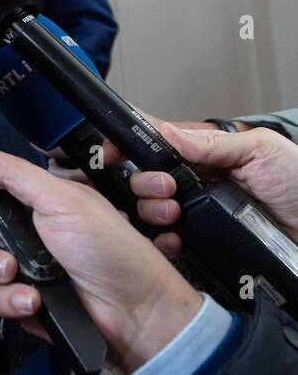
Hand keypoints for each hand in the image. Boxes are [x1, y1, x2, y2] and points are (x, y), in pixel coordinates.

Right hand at [0, 139, 200, 374]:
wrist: (135, 313)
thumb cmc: (112, 251)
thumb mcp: (63, 200)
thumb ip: (14, 174)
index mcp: (31, 203)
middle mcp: (20, 234)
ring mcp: (18, 269)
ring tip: (14, 272)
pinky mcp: (18, 302)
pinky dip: (6, 299)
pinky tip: (30, 299)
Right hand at [126, 120, 297, 243]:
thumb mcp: (262, 150)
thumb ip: (213, 143)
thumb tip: (168, 132)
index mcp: (204, 153)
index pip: (155, 141)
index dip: (127, 144)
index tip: (113, 152)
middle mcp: (194, 181)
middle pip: (143, 177)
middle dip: (143, 182)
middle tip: (165, 187)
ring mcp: (195, 211)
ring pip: (148, 210)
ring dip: (152, 210)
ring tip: (174, 212)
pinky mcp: (201, 240)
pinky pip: (166, 241)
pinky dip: (161, 241)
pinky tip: (171, 237)